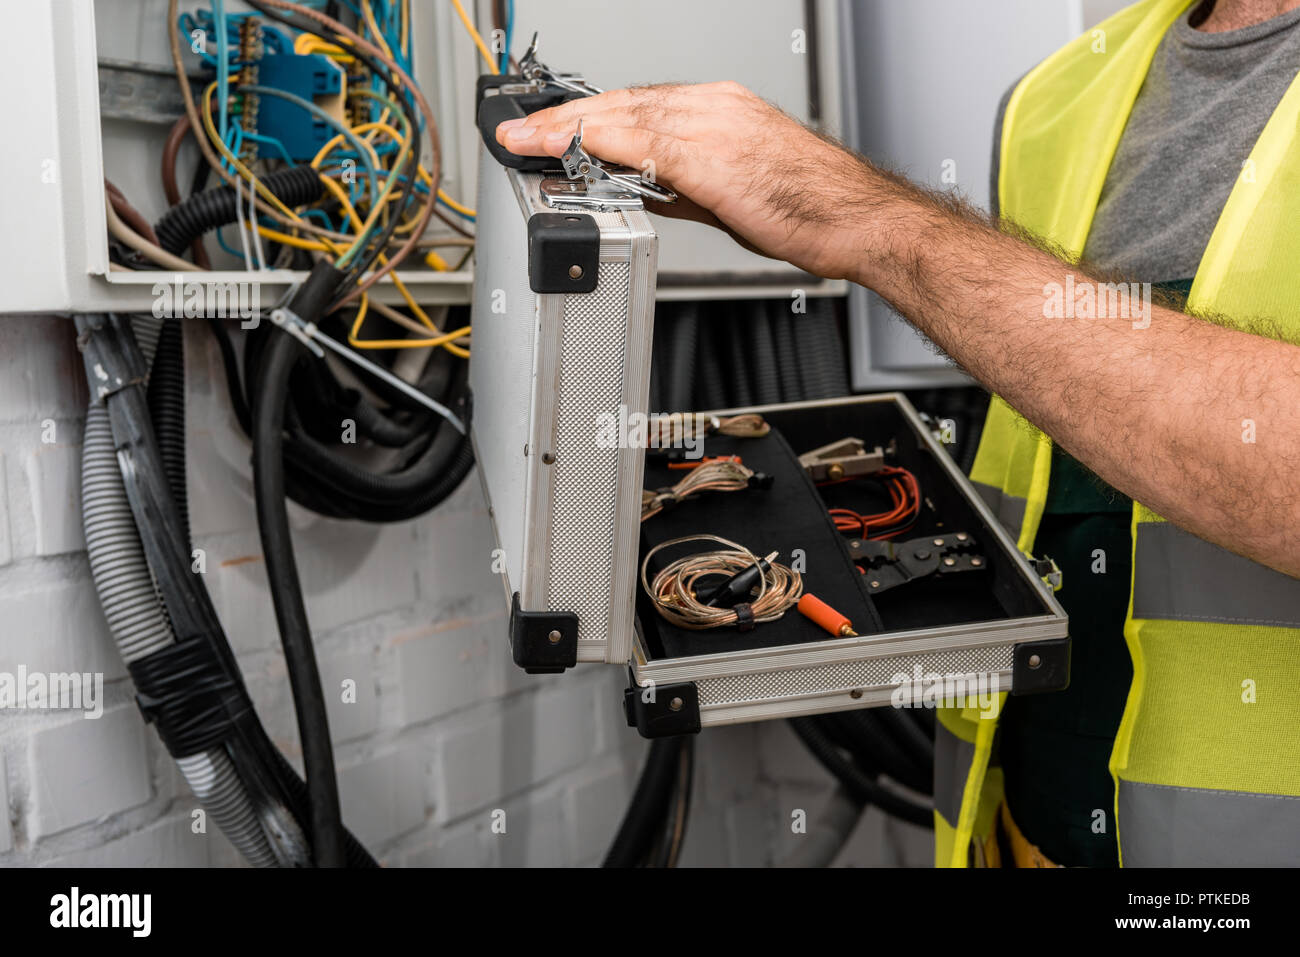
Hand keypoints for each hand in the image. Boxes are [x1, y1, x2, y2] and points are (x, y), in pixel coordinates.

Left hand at [494, 82, 883, 281]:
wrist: (858, 220)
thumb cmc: (811, 208)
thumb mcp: (735, 191)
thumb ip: (683, 185)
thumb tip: (642, 188)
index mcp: (722, 108)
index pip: (639, 104)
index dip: (588, 116)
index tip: (554, 128)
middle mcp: (715, 106)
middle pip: (622, 103)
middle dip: (565, 117)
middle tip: (520, 131)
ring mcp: (714, 125)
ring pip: (624, 115)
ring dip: (568, 128)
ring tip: (527, 142)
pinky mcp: (713, 156)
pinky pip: (644, 143)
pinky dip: (601, 143)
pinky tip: (570, 149)